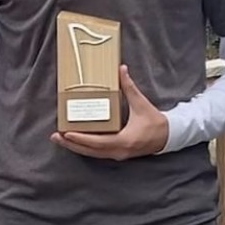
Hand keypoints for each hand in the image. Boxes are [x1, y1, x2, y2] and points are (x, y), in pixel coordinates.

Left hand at [51, 65, 168, 160]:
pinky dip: (85, 147)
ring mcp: (118, 154)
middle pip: (90, 151)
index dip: (81, 138)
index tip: (66, 132)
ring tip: (59, 139)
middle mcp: (119, 151)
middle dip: (71, 144)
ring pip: (92, 154)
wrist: (169, 137)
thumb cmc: (154, 121)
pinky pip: (97, 153)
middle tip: (55, 136)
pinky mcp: (118, 153)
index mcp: (124, 140)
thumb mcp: (141, 103)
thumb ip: (129, 87)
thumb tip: (121, 69)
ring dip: (76, 147)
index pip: (98, 142)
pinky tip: (74, 141)